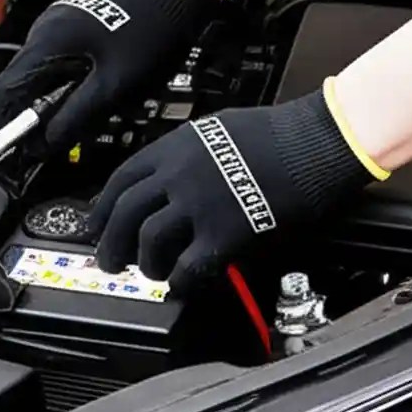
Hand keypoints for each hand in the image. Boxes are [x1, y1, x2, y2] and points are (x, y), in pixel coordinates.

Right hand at [0, 0, 225, 151]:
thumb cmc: (152, 30)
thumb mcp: (114, 87)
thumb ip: (75, 118)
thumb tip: (43, 145)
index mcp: (47, 41)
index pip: (4, 92)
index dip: (5, 126)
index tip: (17, 151)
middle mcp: (46, 29)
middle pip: (24, 85)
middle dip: (40, 116)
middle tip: (69, 136)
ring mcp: (61, 25)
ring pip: (47, 77)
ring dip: (62, 100)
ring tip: (100, 108)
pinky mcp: (78, 25)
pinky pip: (65, 63)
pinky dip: (77, 83)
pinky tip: (107, 87)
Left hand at [87, 86, 382, 294]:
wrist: (316, 141)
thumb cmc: (277, 132)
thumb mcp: (216, 129)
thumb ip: (187, 153)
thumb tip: (170, 173)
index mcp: (174, 147)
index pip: (121, 180)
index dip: (101, 209)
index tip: (95, 225)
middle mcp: (178, 175)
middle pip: (123, 214)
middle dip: (109, 243)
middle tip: (109, 261)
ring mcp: (199, 204)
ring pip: (147, 242)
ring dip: (145, 264)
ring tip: (152, 273)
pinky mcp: (225, 233)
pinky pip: (186, 267)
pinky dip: (179, 280)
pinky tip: (182, 282)